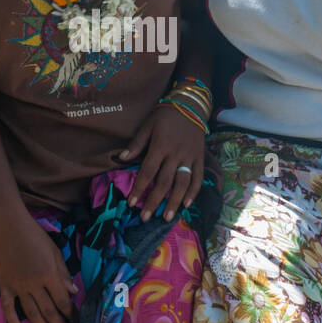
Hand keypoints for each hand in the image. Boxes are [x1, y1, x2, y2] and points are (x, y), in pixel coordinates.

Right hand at [0, 208, 77, 322]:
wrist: (9, 226)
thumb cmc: (35, 236)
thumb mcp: (55, 251)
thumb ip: (63, 273)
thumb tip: (74, 292)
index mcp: (49, 274)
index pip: (62, 300)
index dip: (69, 313)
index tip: (75, 321)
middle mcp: (34, 283)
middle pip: (49, 310)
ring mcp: (18, 286)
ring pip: (31, 312)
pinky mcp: (4, 285)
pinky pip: (7, 306)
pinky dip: (12, 320)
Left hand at [120, 104, 205, 221]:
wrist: (191, 105)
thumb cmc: (166, 115)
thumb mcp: (148, 125)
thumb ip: (136, 143)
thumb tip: (121, 158)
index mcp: (160, 146)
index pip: (148, 172)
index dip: (139, 188)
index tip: (132, 203)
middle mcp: (175, 154)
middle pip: (164, 182)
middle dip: (154, 201)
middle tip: (146, 217)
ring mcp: (189, 157)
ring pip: (182, 183)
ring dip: (174, 202)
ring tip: (167, 217)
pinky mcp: (200, 158)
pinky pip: (197, 177)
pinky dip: (193, 192)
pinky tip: (186, 204)